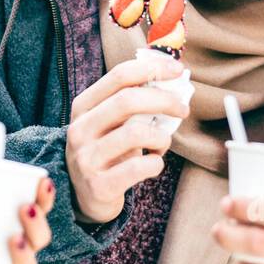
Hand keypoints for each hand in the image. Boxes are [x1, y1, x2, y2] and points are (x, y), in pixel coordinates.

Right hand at [66, 58, 186, 223]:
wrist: (83, 195)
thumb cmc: (106, 150)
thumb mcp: (109, 122)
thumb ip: (131, 101)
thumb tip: (172, 77)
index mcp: (83, 106)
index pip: (119, 76)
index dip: (152, 68)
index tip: (177, 70)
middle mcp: (80, 129)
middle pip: (128, 101)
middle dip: (164, 100)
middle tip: (182, 108)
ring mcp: (87, 158)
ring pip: (136, 133)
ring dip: (161, 136)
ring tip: (163, 142)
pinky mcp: (99, 185)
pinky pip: (140, 167)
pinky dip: (156, 162)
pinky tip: (154, 161)